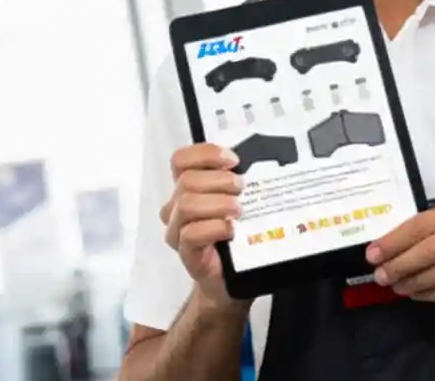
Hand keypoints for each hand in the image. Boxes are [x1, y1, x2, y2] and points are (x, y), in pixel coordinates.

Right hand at [159, 143, 246, 309]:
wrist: (231, 279)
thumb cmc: (235, 236)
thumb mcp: (237, 201)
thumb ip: (237, 181)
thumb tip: (258, 160)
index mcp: (187, 188)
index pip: (181, 160)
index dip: (205, 154)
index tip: (233, 160)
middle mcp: (177, 207)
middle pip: (187, 181)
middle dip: (220, 180)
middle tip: (242, 188)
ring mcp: (178, 230)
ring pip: (187, 204)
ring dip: (218, 203)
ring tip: (238, 210)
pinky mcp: (186, 252)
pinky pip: (191, 233)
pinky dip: (215, 227)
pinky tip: (231, 230)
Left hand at [367, 193, 434, 303]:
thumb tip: (391, 245)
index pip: (422, 224)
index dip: (394, 241)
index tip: (373, 254)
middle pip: (429, 250)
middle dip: (399, 264)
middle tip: (380, 275)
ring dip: (412, 282)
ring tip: (397, 286)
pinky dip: (431, 294)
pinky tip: (418, 293)